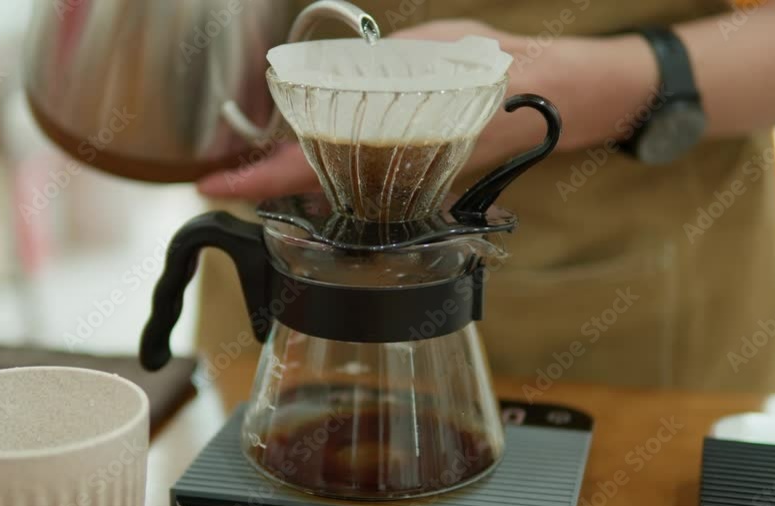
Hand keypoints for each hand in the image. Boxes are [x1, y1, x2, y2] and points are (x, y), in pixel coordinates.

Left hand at [196, 20, 656, 199]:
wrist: (563, 96)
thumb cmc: (501, 67)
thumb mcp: (432, 50)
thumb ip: (376, 69)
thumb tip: (317, 79)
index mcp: (394, 142)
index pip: (307, 166)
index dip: (255, 179)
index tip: (211, 186)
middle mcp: (397, 171)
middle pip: (312, 185)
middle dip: (266, 181)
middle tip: (222, 176)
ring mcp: (409, 177)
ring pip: (336, 185)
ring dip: (296, 175)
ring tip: (257, 165)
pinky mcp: (420, 174)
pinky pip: (364, 177)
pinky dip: (333, 167)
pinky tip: (317, 154)